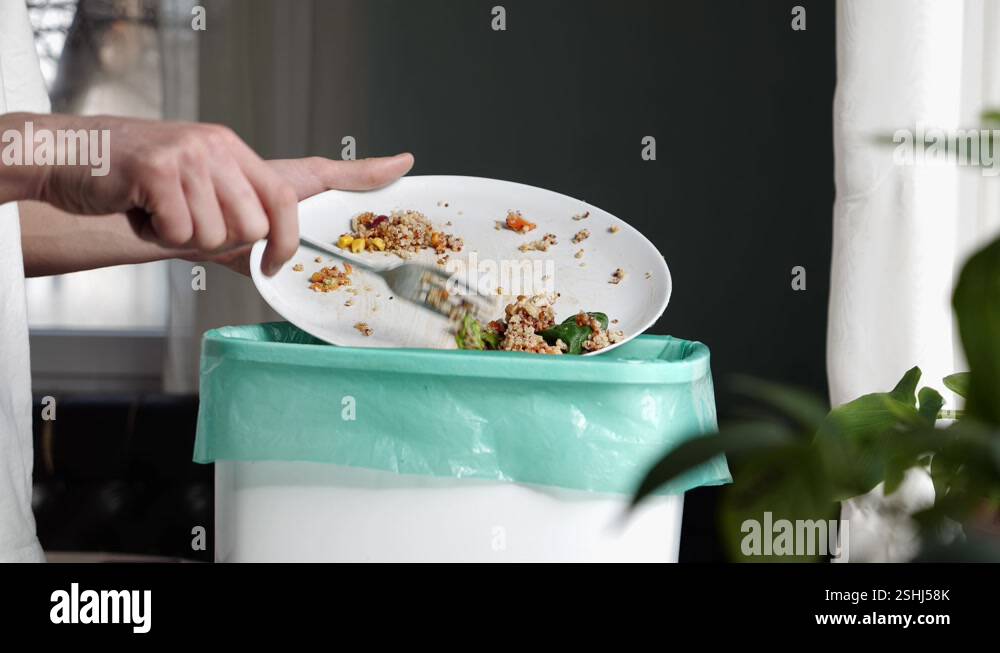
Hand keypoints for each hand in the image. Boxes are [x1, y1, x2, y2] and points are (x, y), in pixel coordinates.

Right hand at [18, 113, 410, 274]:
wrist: (77, 166)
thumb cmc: (145, 193)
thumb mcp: (202, 207)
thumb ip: (241, 234)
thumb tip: (272, 271)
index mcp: (243, 158)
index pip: (312, 169)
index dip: (360, 172)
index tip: (403, 164)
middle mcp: (226, 148)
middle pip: (262, 225)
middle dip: (226, 243)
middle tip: (189, 224)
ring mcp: (195, 153)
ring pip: (223, 232)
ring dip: (187, 238)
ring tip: (162, 212)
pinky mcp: (161, 167)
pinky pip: (181, 230)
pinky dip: (157, 233)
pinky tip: (141, 208)